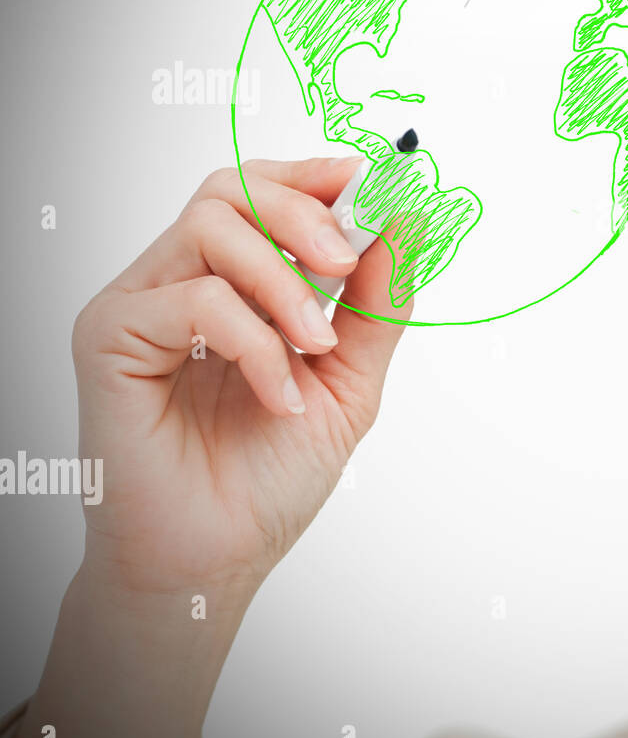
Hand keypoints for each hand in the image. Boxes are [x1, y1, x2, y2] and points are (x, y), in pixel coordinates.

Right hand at [72, 156, 411, 601]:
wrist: (217, 559)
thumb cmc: (269, 477)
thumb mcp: (348, 380)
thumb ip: (376, 303)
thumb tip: (409, 220)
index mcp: (233, 284)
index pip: (264, 192)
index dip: (319, 178)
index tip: (375, 184)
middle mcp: (181, 281)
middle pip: (232, 188)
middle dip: (305, 211)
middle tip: (347, 263)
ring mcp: (142, 305)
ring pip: (212, 226)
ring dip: (285, 282)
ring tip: (316, 348)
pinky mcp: (108, 338)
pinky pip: (193, 298)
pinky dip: (255, 343)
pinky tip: (278, 396)